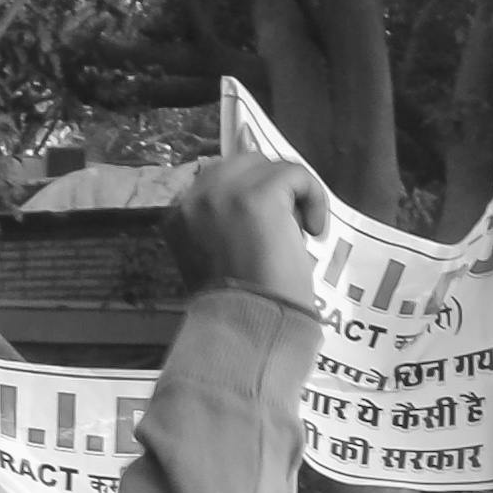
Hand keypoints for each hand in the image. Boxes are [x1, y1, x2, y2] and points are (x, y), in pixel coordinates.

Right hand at [164, 146, 328, 306]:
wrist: (252, 327)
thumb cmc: (244, 308)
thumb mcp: (221, 263)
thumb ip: (226, 231)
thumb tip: (260, 209)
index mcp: (177, 217)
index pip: (218, 184)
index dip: (251, 198)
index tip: (272, 230)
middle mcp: (192, 198)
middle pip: (242, 166)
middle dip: (272, 191)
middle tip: (290, 232)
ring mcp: (222, 193)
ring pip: (268, 166)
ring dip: (293, 195)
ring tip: (302, 233)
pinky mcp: (256, 195)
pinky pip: (294, 172)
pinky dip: (314, 196)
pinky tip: (315, 231)